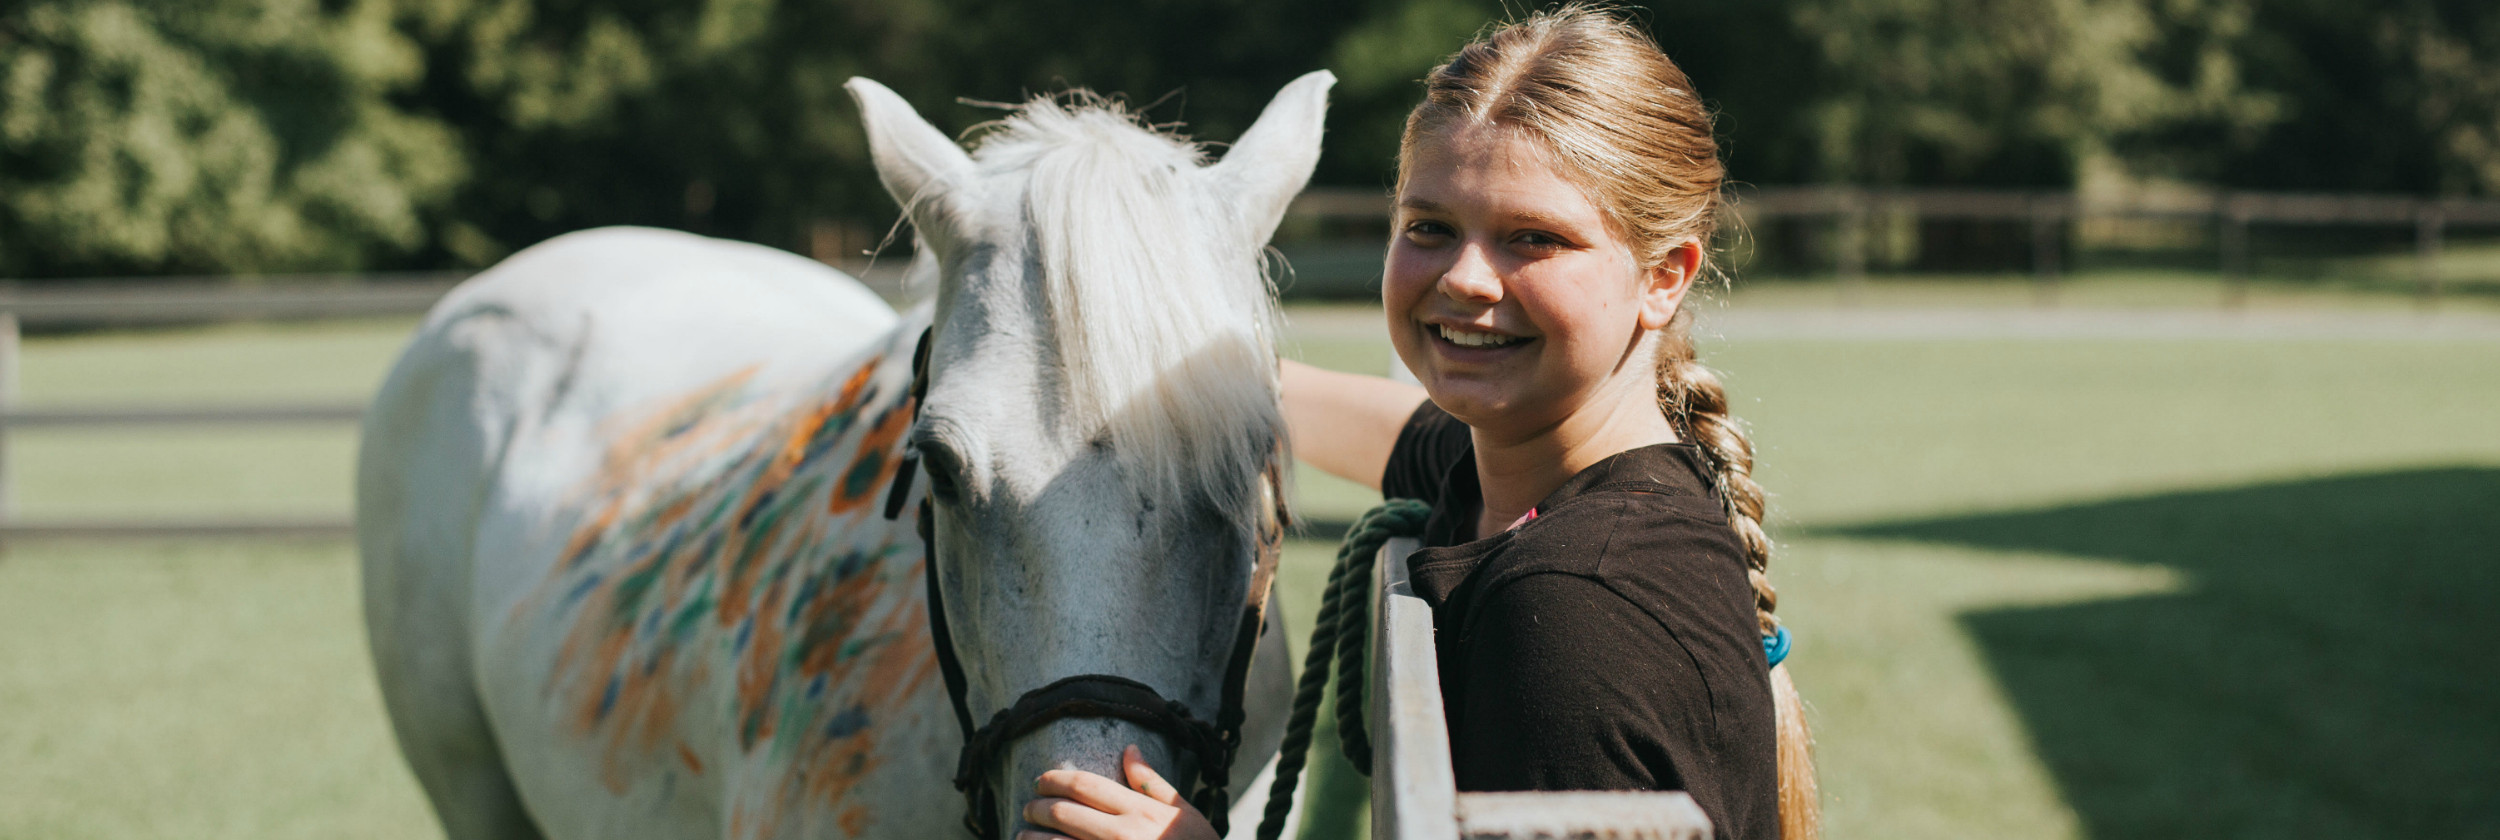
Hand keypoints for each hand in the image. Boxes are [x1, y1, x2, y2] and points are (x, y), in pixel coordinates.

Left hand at [1018, 745, 1219, 839]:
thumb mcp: (1185, 813)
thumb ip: (1153, 783)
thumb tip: (1129, 749)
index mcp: (1140, 811)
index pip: (1085, 785)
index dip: (1055, 779)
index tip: (1041, 781)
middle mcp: (1121, 834)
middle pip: (1062, 812)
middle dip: (1036, 806)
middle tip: (1029, 807)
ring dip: (1030, 838)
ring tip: (1023, 836)